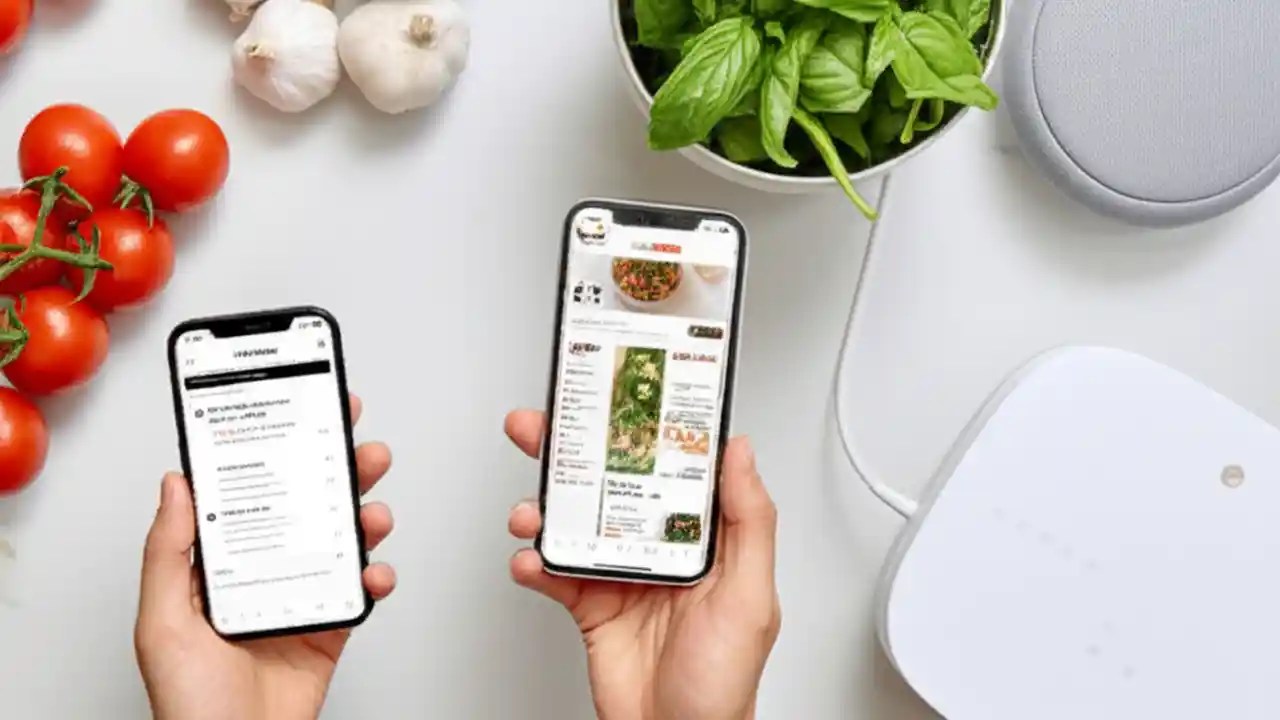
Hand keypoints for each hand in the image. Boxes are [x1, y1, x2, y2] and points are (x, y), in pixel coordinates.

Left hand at [135, 395, 396, 719]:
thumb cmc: (190, 707)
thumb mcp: (162, 624)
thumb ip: (168, 553)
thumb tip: (175, 486)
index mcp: (216, 566)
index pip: (249, 493)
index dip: (275, 451)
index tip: (298, 415)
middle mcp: (261, 573)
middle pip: (306, 507)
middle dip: (338, 472)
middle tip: (357, 448)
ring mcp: (300, 597)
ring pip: (341, 541)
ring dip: (365, 518)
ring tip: (373, 511)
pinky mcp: (331, 627)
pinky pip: (362, 592)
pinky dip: (377, 577)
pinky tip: (375, 573)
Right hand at [505, 410, 781, 719]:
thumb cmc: (724, 685)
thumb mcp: (752, 598)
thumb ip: (750, 522)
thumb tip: (741, 453)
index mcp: (706, 538)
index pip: (675, 468)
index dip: (647, 430)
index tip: (622, 397)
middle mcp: (662, 548)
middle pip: (613, 483)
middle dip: (574, 452)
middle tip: (545, 427)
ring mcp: (622, 573)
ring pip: (575, 521)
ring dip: (544, 508)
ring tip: (531, 510)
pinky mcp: (590, 604)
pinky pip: (553, 572)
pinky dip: (533, 562)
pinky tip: (530, 559)